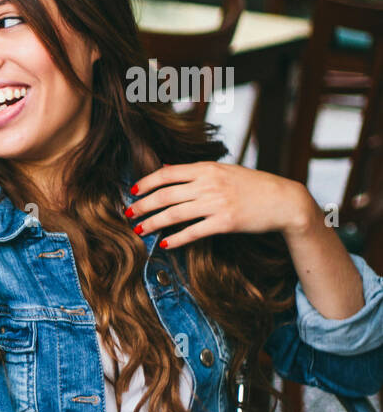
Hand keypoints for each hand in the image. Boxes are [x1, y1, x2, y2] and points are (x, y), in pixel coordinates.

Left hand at [125, 161, 317, 248]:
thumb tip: (166, 168)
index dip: (146, 183)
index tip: (132, 191)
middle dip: (142, 205)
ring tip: (140, 230)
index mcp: (207, 168)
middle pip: (165, 195)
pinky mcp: (225, 222)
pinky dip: (176, 239)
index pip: (167, 174)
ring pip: (174, 214)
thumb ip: (195, 170)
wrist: (284, 201)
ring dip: (153, 223)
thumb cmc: (253, 185)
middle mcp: (209, 184)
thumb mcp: (224, 170)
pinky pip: (194, 232)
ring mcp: (217, 203)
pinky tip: (164, 243)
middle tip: (127, 214)